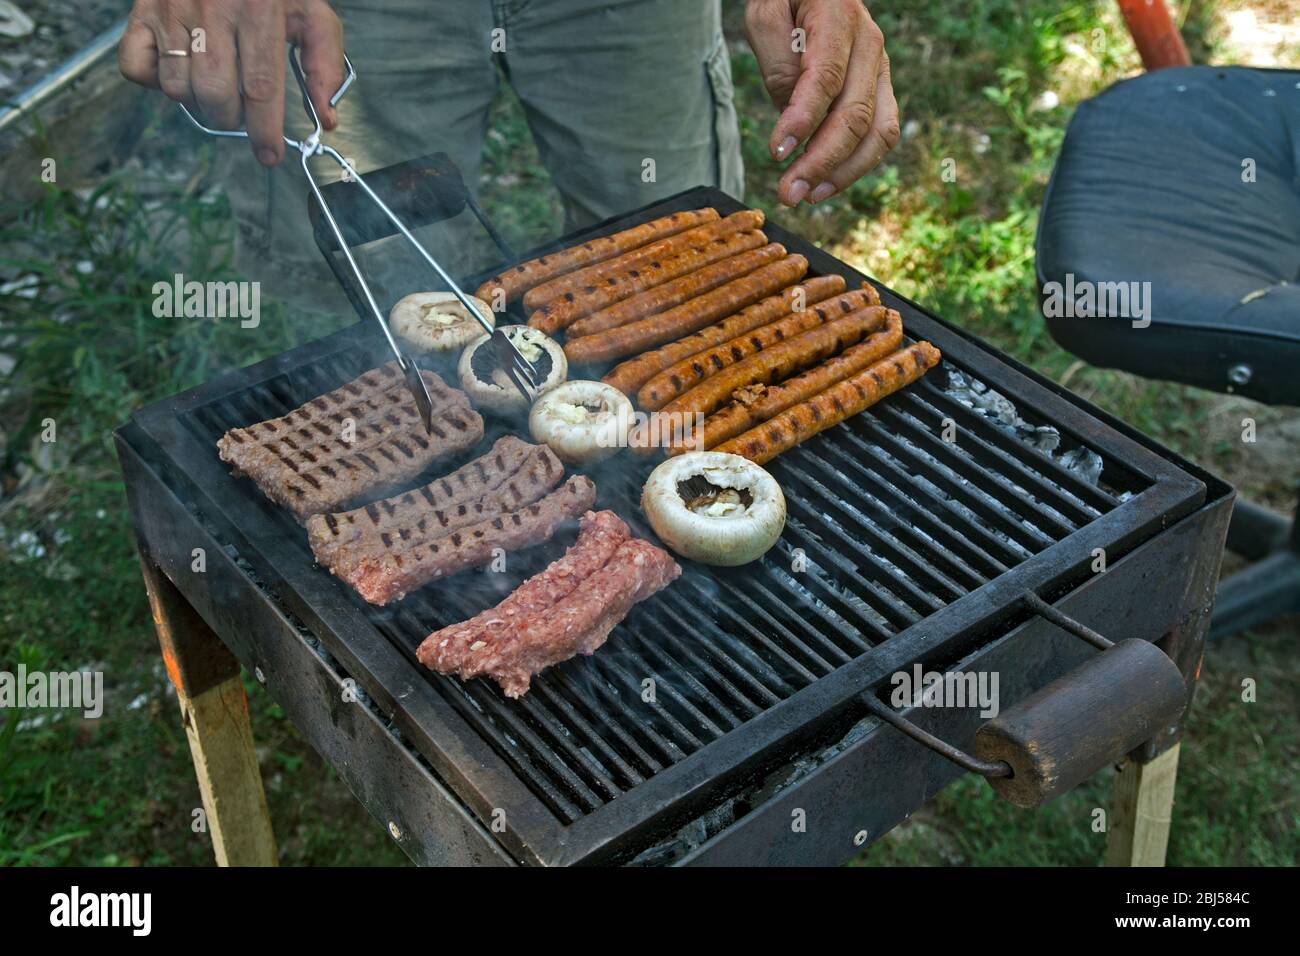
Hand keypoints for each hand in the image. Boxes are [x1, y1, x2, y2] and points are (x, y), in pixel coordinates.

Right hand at [118, 0, 344, 165]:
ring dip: (198, 102)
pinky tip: (180, 69)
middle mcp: (211, 9)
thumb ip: (324, 62)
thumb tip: (326, 117)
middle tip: (241, 111)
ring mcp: (170, 9)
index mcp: (258, 9)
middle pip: (215, 94)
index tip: (270, 155)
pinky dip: (155, 82)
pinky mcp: (142, 10)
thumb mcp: (308, 10)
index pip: (260, 87)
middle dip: (232, 118)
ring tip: (216, 86)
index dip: (264, 130)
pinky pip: (136, 67)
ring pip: (177, 87)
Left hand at [745, 0, 899, 205]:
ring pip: (879, 131)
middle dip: (821, 161)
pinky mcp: (882, 89)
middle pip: (855, 113)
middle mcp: (870, 43)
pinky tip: (826, 183)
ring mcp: (881, 68)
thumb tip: (796, 121)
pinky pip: (881, 134)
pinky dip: (856, 164)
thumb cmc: (784, 0)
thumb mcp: (765, 16)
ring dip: (844, 172)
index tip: (777, 152)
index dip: (803, 120)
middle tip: (788, 193)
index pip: (825, 78)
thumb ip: (779, 64)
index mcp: (839, 18)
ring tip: (808, 195)